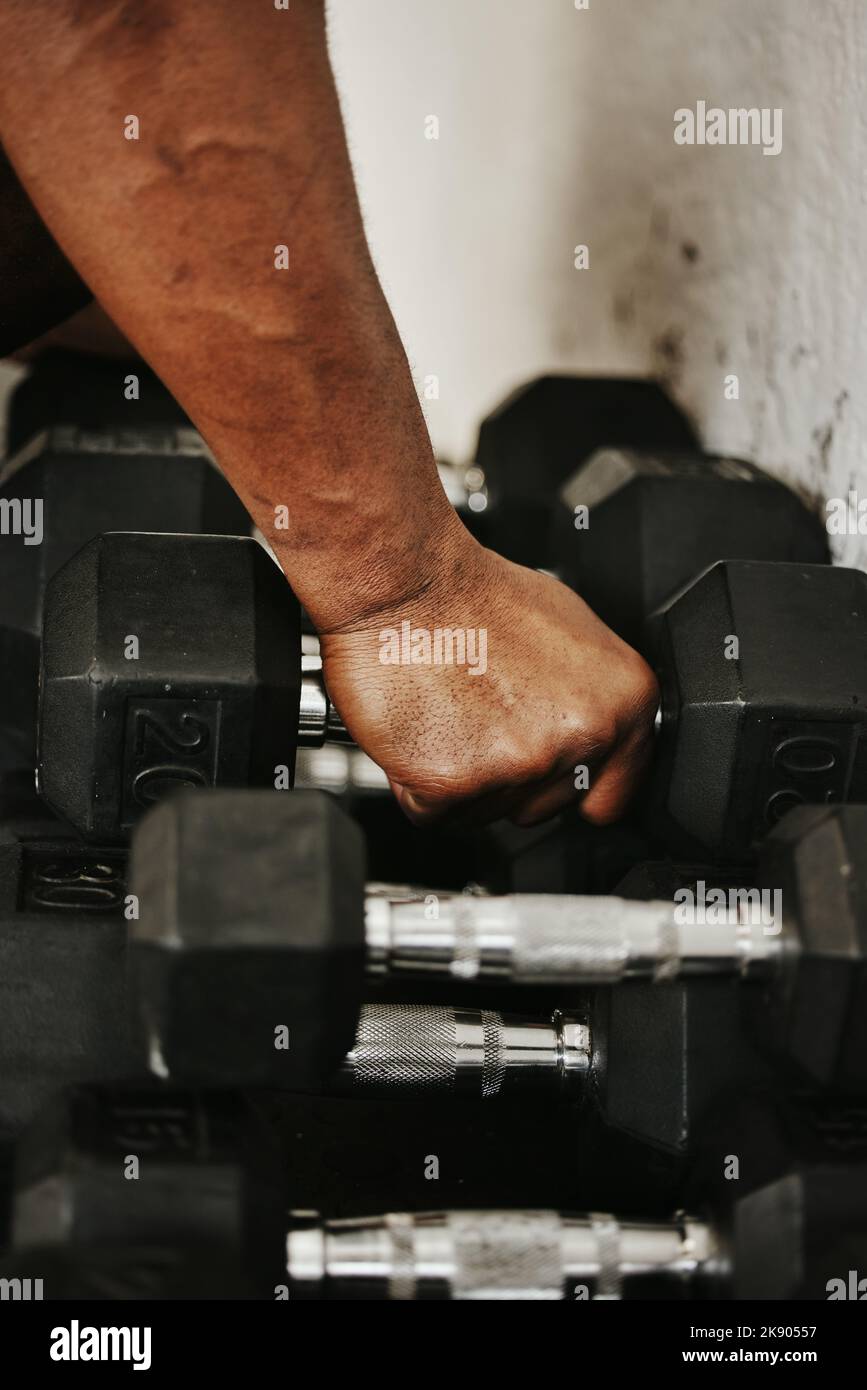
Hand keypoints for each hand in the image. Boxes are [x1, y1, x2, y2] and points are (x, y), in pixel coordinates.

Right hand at [319, 536, 658, 826]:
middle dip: (506, 778)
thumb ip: (594, 696)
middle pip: (540, 808)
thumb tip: (599, 732)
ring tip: (450, 714)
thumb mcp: (572, 629)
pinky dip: (416, 783)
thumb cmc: (473, 595)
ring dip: (461, 778)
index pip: (611, 795)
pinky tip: (422, 731)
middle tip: (480, 716)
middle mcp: (580, 737)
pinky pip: (434, 812)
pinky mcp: (454, 783)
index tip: (550, 781)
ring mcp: (519, 764)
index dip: (571, 790)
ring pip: (486, 813)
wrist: (405, 583)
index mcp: (624, 702)